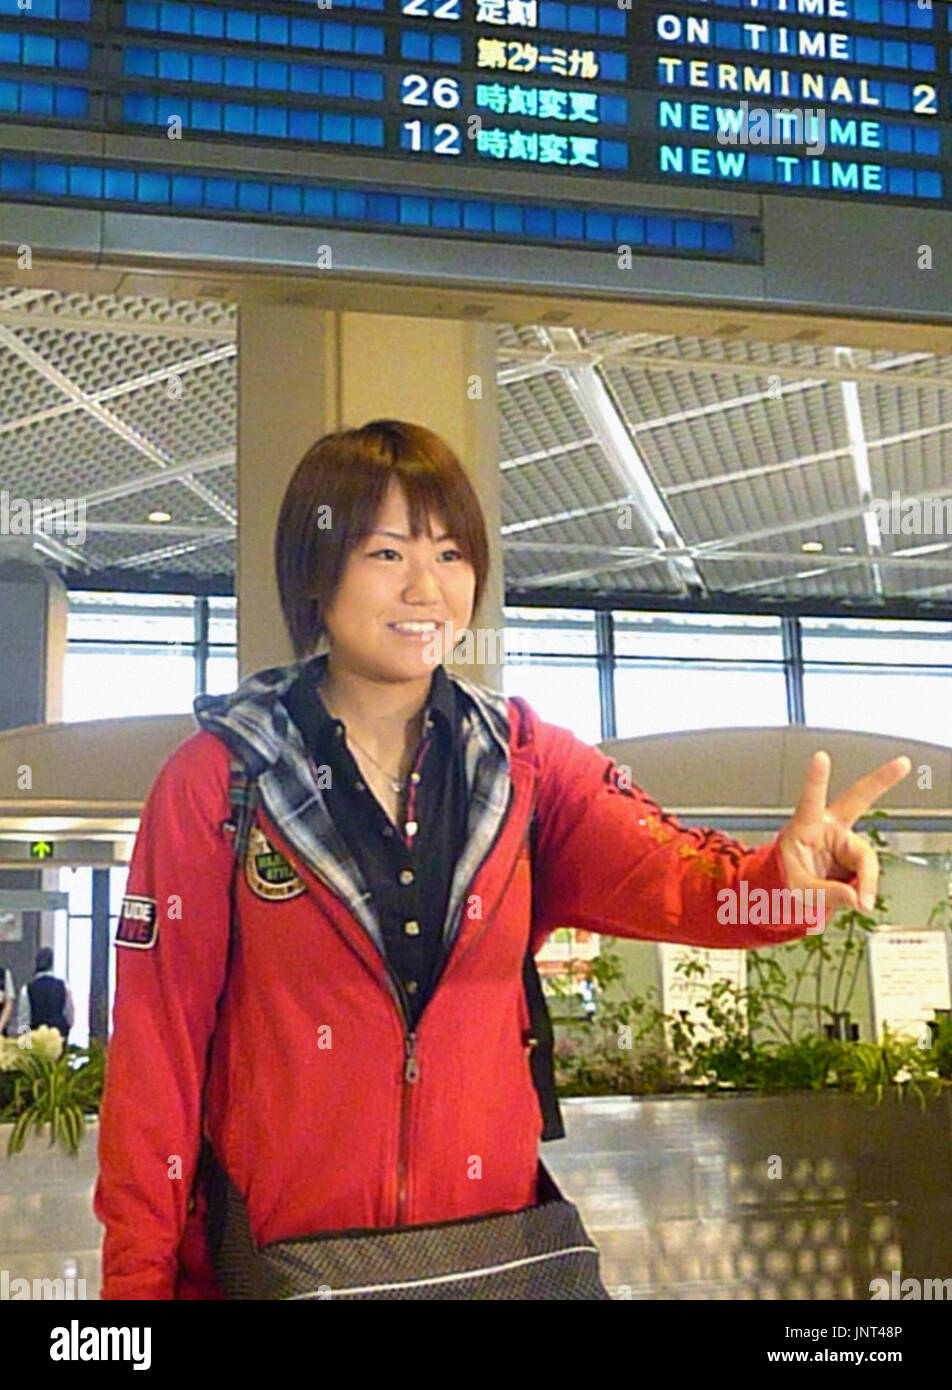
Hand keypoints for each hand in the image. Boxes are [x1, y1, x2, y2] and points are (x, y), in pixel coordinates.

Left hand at [778, 751, 911, 913]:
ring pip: (866, 856)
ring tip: (861, 903)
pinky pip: (867, 872)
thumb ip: (826, 893)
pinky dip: (866, 887)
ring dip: (867, 880)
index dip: (817, 779)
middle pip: (858, 799)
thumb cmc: (784, 879)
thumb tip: (856, 895)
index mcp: (804, 827)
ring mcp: (844, 840)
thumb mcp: (797, 890)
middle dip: (881, 781)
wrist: (787, 888)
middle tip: (902, 764)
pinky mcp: (854, 855)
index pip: (810, 800)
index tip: (821, 757)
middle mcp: (828, 827)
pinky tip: (859, 897)